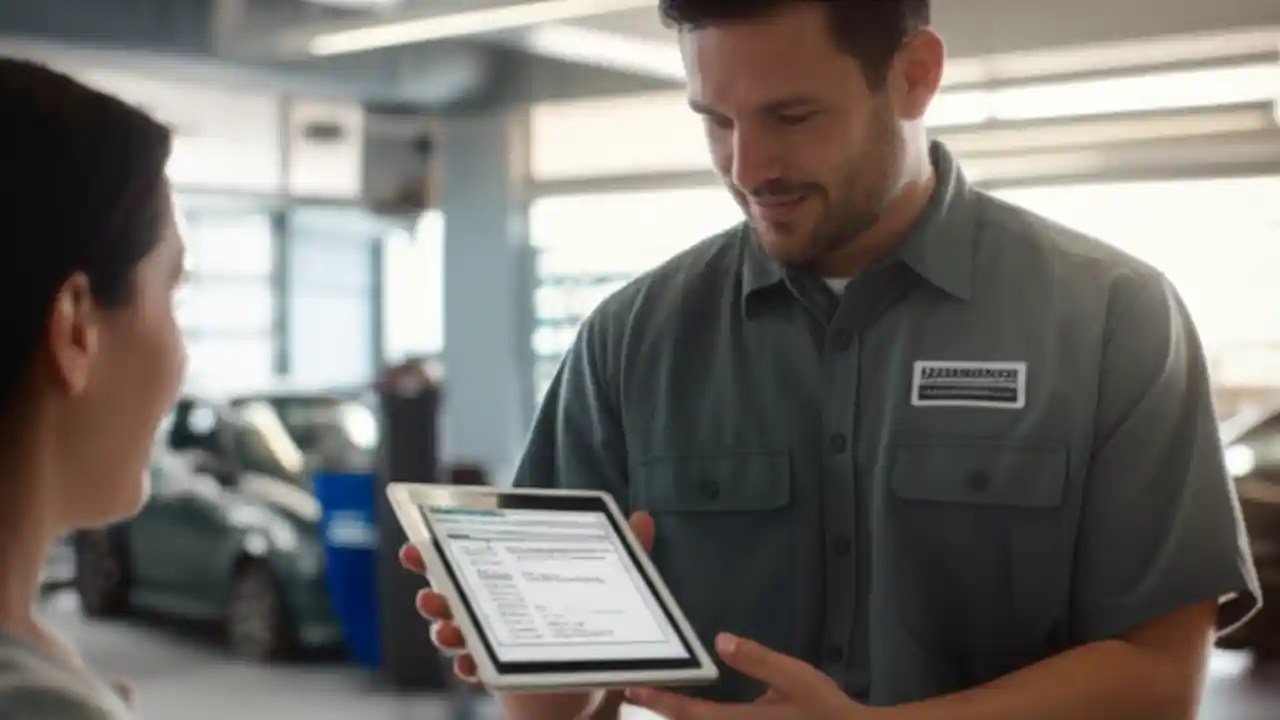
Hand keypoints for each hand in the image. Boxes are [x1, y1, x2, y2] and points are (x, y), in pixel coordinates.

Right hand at [398, 510, 657, 683]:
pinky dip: (471, 666)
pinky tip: (472, 665)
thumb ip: (625, 553)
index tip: (416, 545)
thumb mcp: (612, 585)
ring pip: (456, 632)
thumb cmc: (591, 625)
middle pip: (451, 594)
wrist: (592, 686)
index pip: (468, 557)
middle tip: (429, 592)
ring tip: (449, 630)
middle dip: (433, 592)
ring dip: (446, 630)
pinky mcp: (499, 673)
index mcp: (509, 576)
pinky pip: (476, 670)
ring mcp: (491, 641)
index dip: (435, 553)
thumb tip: (645, 517)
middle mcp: (492, 606)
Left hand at [626, 634, 876, 719]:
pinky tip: (691, 710)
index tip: (633, 688)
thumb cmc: (824, 710)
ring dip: (680, 716)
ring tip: (655, 696)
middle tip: (633, 690)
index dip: (661, 700)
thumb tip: (721, 640)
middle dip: (661, 711)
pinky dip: (700, 718)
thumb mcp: (794, 677)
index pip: (691, 713)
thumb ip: (756, 660)